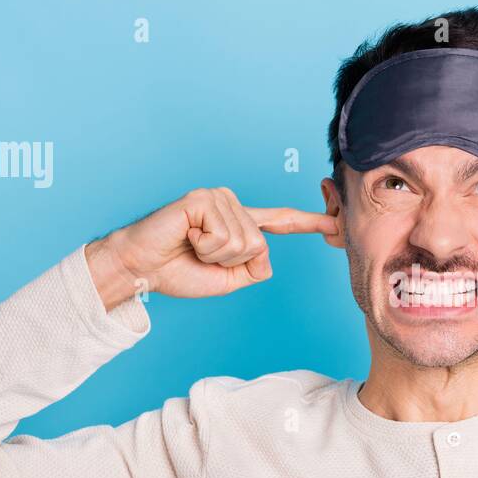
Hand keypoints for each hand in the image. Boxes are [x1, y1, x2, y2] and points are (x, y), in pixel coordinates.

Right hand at [85, 187, 337, 310]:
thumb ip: (255, 267)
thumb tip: (265, 252)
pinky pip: (225, 237)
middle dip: (229, 263)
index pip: (280, 222)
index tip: (335, 222)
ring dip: (214, 256)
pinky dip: (204, 247)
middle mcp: (233, 205)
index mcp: (241, 222)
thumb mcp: (229, 279)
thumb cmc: (180, 272)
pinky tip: (186, 236)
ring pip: (245, 243)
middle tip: (199, 255)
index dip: (309, 222)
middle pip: (260, 246)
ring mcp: (219, 199)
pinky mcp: (204, 198)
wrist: (142, 269)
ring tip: (190, 246)